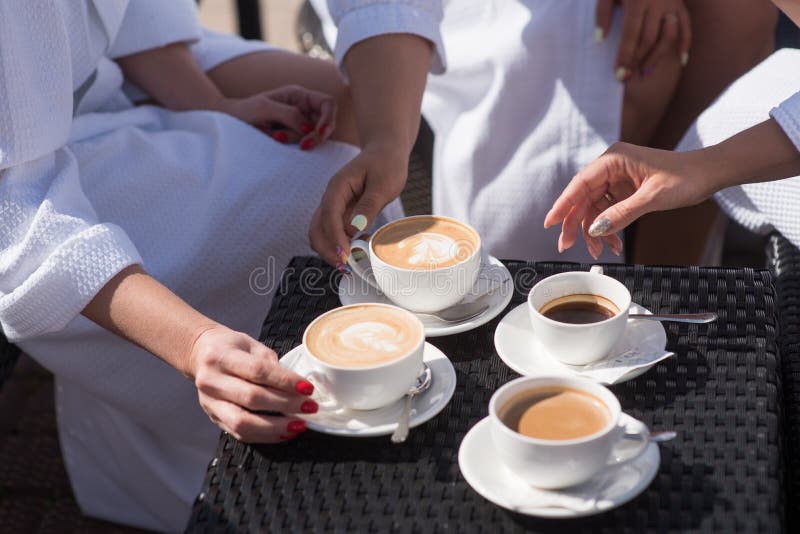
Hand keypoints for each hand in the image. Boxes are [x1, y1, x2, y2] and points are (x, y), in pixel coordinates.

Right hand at [189, 325, 316, 442]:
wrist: (200, 354)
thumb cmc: (231, 347)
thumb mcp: (251, 345)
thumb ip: (271, 364)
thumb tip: (296, 387)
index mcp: (221, 357)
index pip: (257, 371)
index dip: (285, 382)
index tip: (308, 388)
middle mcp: (211, 381)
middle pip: (251, 398)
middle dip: (285, 405)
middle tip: (309, 407)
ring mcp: (210, 403)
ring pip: (243, 422)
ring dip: (275, 427)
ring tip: (299, 425)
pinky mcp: (214, 418)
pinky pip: (240, 434)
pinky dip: (265, 436)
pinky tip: (284, 432)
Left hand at [218, 85, 335, 149]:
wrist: (230, 123)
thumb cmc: (245, 111)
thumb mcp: (265, 108)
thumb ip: (289, 114)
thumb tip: (309, 128)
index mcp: (299, 95)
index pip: (327, 103)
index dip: (328, 118)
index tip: (318, 132)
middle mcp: (303, 109)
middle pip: (326, 123)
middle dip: (316, 136)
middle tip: (302, 146)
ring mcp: (299, 124)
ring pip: (315, 137)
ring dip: (299, 140)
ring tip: (276, 137)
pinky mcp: (294, 138)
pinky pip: (304, 144)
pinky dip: (293, 146)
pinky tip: (276, 140)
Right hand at [309, 142, 408, 267]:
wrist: (385, 150)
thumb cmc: (387, 163)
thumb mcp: (383, 184)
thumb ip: (368, 206)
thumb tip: (354, 229)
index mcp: (338, 187)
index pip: (329, 216)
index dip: (335, 238)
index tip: (345, 256)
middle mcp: (331, 197)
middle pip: (317, 228)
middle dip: (327, 250)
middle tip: (346, 267)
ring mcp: (335, 205)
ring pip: (321, 232)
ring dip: (332, 249)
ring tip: (351, 262)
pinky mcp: (342, 212)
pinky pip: (334, 231)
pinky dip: (341, 243)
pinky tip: (360, 246)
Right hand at [544, 142, 713, 257]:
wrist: (708, 174)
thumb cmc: (686, 177)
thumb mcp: (653, 197)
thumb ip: (622, 213)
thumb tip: (595, 230)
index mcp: (614, 159)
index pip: (580, 184)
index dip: (563, 204)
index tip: (550, 222)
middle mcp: (611, 167)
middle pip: (583, 197)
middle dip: (575, 223)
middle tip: (566, 245)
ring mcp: (617, 179)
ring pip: (594, 207)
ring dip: (594, 230)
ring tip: (598, 251)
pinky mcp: (624, 190)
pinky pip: (608, 211)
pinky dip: (608, 228)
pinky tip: (614, 244)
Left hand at [596, 0, 690, 80]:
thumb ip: (602, 14)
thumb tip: (599, 40)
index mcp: (637, 0)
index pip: (630, 35)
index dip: (625, 57)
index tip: (618, 75)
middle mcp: (658, 3)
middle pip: (649, 39)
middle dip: (637, 60)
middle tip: (627, 78)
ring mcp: (672, 3)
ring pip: (667, 36)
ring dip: (657, 57)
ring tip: (645, 74)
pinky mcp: (680, 2)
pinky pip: (686, 25)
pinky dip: (685, 42)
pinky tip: (681, 60)